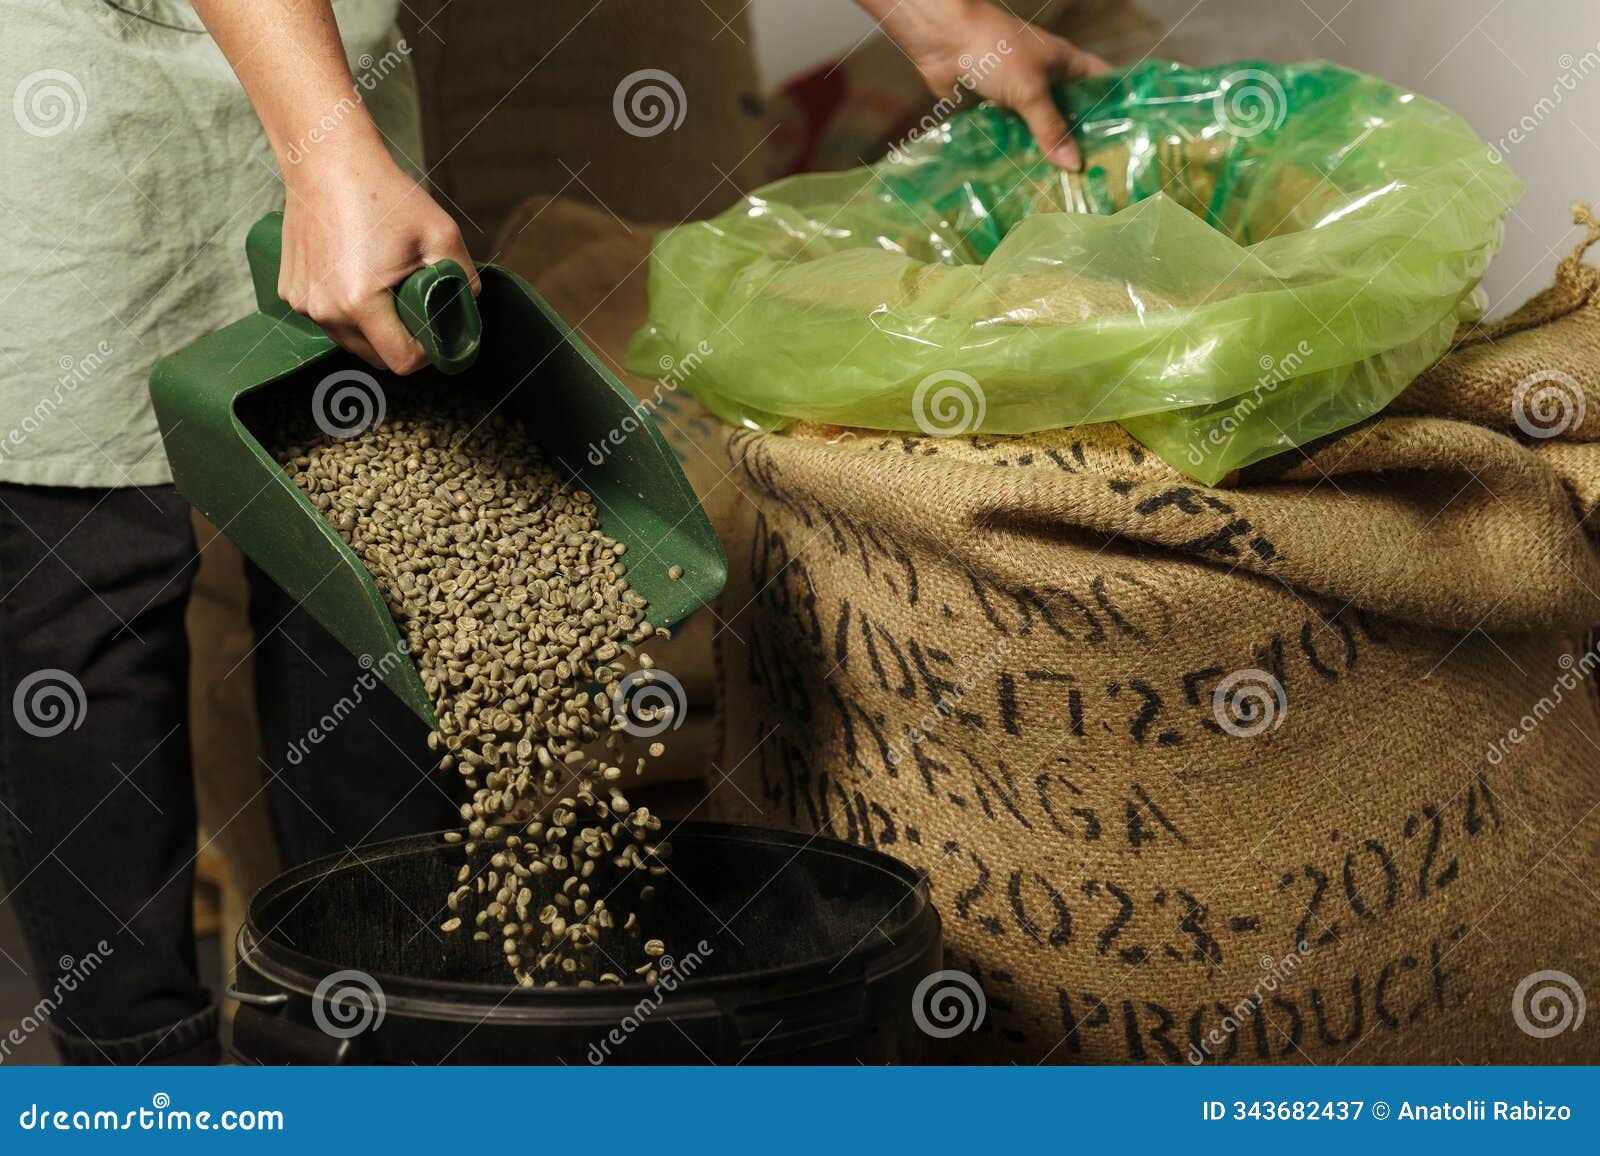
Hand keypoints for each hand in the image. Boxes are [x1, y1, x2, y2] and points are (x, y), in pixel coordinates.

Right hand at [279, 137, 478, 374]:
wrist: (326, 159)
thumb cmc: (383, 193)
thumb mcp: (442, 234)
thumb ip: (463, 278)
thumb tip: (468, 307)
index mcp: (361, 302)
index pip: (401, 362)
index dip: (426, 354)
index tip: (435, 330)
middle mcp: (325, 310)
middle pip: (375, 357)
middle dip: (400, 342)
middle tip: (414, 306)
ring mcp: (302, 302)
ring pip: (349, 341)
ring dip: (373, 329)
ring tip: (385, 288)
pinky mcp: (289, 292)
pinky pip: (327, 319)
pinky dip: (345, 310)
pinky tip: (356, 276)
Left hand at [866, 0, 1109, 169]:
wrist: (945, 40)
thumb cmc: (998, 52)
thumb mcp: (1032, 91)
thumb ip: (1051, 128)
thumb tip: (1074, 166)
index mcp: (1067, 65)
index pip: (1103, 86)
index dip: (1117, 108)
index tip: (1130, 140)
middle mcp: (1048, 81)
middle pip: (1072, 115)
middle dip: (1080, 142)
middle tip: (1098, 179)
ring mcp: (1021, 97)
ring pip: (1041, 130)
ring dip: (1047, 154)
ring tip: (1066, 189)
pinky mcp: (996, 110)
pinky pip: (1012, 137)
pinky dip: (1018, 155)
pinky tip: (1029, 182)